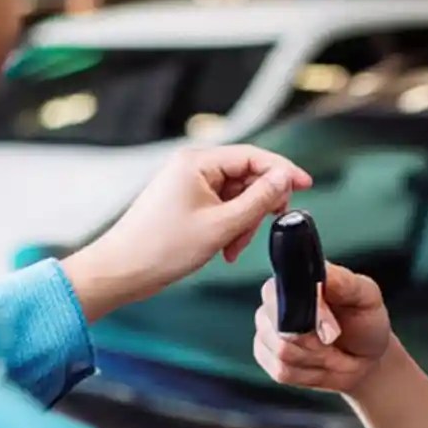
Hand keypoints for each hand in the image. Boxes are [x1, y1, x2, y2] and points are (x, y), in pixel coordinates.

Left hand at [62, 145, 311, 320]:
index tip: (306, 185)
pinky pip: (223, 207)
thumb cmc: (161, 248)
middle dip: (257, 207)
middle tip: (259, 230)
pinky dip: (231, 227)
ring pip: (238, 196)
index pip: (254, 156)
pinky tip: (225, 248)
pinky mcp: (188, 203)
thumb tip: (284, 179)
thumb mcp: (221, 226)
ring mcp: (189, 185)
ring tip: (232, 247)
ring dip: (243, 223)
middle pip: (248, 176)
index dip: (283, 171)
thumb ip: (258, 200)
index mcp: (198, 162)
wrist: (121, 271)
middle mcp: (193, 167)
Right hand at [254, 263, 391, 394]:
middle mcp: (274, 303)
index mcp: (294, 279)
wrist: (366, 357)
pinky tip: (321, 364)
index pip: (275, 292)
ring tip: (332, 350)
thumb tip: (319, 275)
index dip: (304, 313)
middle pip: (276, 327)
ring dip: (316, 357)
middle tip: (336, 338)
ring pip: (281, 352)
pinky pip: (281, 371)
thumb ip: (343, 282)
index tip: (331, 326)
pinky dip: (309, 373)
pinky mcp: (268, 359)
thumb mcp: (366, 297)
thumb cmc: (365, 321)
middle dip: (314, 341)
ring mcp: (267, 331)